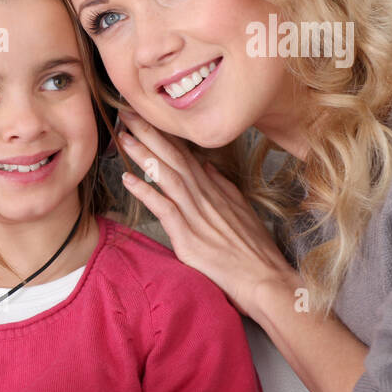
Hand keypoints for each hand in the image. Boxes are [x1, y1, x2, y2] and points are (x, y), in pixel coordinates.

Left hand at [114, 107, 295, 317]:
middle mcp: (205, 197)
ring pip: (167, 177)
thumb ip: (222, 188)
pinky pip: (164, 209)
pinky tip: (128, 179)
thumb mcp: (241, 211)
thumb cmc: (255, 252)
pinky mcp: (189, 238)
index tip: (147, 116)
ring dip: (144, 155)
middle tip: (128, 111)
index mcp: (215, 190)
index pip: (186, 155)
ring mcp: (197, 215)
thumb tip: (205, 166)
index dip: (165, 134)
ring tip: (123, 136)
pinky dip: (146, 193)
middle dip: (150, 133)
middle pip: (174, 157)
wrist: (268, 280)